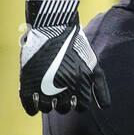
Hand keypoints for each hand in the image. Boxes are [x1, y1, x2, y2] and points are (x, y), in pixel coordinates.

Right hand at [19, 0, 109, 114]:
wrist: (54, 25)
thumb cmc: (76, 45)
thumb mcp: (94, 65)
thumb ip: (100, 87)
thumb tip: (105, 108)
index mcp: (80, 86)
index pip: (80, 107)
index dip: (76, 101)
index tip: (71, 92)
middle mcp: (64, 89)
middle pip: (63, 108)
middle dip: (62, 102)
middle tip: (58, 90)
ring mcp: (45, 87)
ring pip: (46, 108)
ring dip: (47, 103)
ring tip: (46, 92)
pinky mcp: (28, 82)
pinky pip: (29, 105)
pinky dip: (31, 107)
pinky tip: (33, 101)